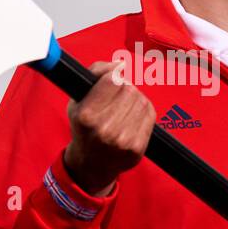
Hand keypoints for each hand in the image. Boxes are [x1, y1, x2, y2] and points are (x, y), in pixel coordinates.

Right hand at [63, 59, 156, 196]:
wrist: (91, 163)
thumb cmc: (83, 127)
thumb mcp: (77, 99)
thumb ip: (95, 72)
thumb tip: (120, 64)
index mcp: (86, 116)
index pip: (113, 80)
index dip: (112, 78)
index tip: (109, 83)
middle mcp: (104, 130)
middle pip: (129, 89)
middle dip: (124, 89)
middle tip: (116, 99)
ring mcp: (122, 141)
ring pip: (141, 100)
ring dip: (134, 100)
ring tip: (123, 109)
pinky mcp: (137, 148)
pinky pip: (150, 115)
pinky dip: (143, 111)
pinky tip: (132, 117)